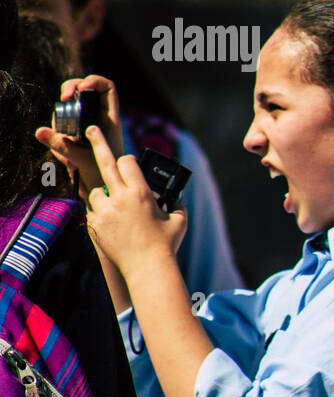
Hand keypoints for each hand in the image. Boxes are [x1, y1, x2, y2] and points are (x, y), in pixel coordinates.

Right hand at [34, 75, 126, 198]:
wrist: (101, 187)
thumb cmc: (100, 173)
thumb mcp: (80, 157)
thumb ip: (61, 144)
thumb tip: (40, 130)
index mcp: (109, 118)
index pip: (106, 88)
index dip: (94, 81)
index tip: (81, 89)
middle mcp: (98, 117)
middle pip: (84, 89)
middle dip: (70, 89)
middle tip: (63, 98)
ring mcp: (85, 122)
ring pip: (70, 106)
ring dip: (61, 117)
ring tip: (65, 138)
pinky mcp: (74, 131)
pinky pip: (62, 123)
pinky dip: (57, 132)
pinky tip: (63, 153)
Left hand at [83, 125, 186, 276]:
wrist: (147, 268)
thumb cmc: (166, 245)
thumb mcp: (179, 221)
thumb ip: (178, 206)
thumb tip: (177, 201)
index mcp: (141, 192)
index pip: (129, 162)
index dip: (129, 161)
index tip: (129, 163)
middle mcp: (121, 198)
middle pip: (106, 163)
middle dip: (98, 142)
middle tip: (91, 128)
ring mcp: (105, 211)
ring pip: (97, 192)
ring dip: (105, 195)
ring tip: (116, 209)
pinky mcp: (95, 224)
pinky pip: (93, 211)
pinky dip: (101, 213)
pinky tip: (113, 224)